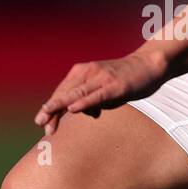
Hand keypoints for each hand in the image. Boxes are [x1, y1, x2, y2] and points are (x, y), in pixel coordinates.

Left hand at [35, 47, 169, 134]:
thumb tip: (83, 112)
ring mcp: (101, 78)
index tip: (41, 123)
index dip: (51, 107)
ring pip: (76, 93)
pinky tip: (73, 109)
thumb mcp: (103, 86)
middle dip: (51, 109)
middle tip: (40, 124)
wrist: (147, 64)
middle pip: (65, 93)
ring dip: (61, 105)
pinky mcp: (115, 85)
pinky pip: (96, 95)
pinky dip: (84, 102)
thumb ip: (91, 97)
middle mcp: (88, 72)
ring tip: (47, 116)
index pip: (62, 91)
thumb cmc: (124, 77)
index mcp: (82, 72)